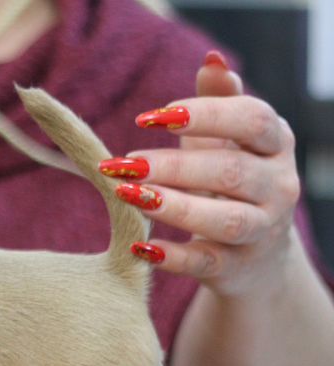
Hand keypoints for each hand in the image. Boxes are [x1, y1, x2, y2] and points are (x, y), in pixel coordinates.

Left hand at [101, 51, 300, 298]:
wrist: (257, 256)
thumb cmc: (232, 184)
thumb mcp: (228, 141)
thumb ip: (221, 101)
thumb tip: (212, 60)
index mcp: (276, 145)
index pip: (251, 121)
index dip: (203, 114)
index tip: (149, 117)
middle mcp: (278, 187)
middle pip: (229, 172)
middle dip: (173, 166)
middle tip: (124, 164)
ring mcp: (260, 231)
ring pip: (223, 220)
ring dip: (173, 206)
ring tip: (127, 195)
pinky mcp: (236, 269)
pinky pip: (205, 262)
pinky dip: (173, 256)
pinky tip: (140, 246)